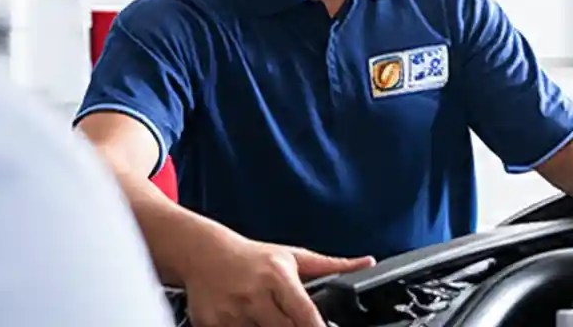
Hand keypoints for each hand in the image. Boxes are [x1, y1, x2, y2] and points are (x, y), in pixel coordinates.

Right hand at [182, 234, 374, 326]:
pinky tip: (247, 320)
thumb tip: (368, 262)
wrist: (204, 252)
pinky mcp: (213, 323)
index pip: (305, 315)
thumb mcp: (293, 256)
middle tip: (288, 320)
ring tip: (266, 316)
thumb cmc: (254, 257)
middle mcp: (255, 294)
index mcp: (278, 276)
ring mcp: (232, 312)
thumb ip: (332, 265)